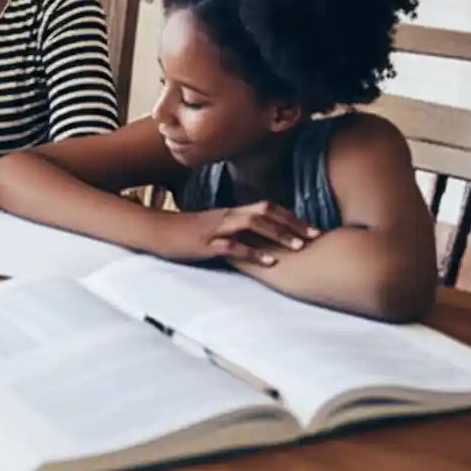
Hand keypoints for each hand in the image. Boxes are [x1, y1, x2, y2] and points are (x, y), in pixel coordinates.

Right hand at [162, 201, 320, 265]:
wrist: (154, 231)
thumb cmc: (184, 232)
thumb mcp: (212, 228)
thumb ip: (233, 230)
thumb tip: (255, 239)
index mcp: (231, 212)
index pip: (267, 207)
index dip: (291, 217)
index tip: (312, 228)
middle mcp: (227, 216)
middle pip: (265, 212)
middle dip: (292, 223)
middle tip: (315, 236)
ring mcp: (216, 229)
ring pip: (252, 225)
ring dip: (277, 235)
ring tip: (297, 247)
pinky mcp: (205, 244)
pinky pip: (233, 246)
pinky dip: (253, 253)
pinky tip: (269, 262)